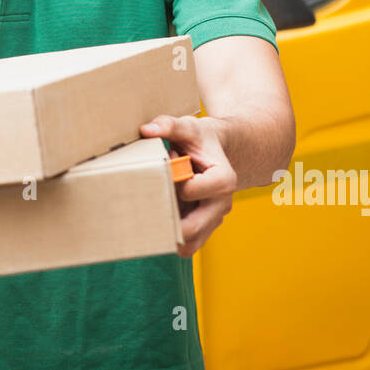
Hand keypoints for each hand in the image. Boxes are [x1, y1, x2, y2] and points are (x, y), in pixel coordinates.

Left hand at [139, 114, 236, 257]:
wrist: (216, 149)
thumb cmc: (201, 139)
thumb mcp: (188, 127)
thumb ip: (169, 125)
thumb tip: (147, 130)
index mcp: (224, 179)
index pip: (189, 191)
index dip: (170, 178)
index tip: (167, 161)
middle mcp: (222, 204)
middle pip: (191, 228)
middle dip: (165, 218)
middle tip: (146, 202)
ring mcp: (214, 219)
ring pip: (189, 244)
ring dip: (167, 232)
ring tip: (154, 210)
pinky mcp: (205, 227)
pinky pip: (187, 244)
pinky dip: (171, 236)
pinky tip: (161, 215)